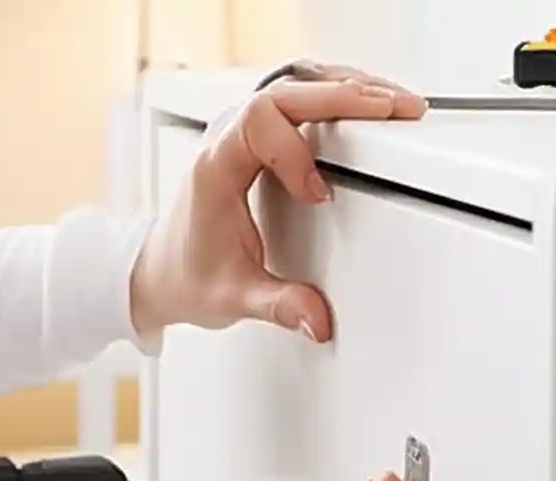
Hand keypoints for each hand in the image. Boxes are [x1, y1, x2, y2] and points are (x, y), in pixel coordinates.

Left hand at [130, 62, 425, 343]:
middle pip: (286, 92)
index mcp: (214, 167)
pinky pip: (297, 98)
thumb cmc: (187, 275)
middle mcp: (225, 139)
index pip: (258, 121)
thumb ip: (277, 307)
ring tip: (394, 102)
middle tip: (396, 111)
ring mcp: (240, 132)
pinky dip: (335, 96)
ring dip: (345, 89)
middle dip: (345, 98)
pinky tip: (367, 104)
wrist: (160, 271)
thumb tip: (318, 318)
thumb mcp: (232, 297)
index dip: (294, 150)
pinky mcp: (256, 137)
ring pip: (294, 86)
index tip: (317, 193)